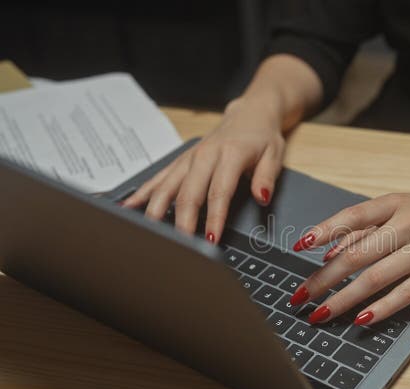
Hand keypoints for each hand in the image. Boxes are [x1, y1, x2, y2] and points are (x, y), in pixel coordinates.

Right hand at [121, 98, 284, 242]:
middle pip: (188, 193)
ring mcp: (190, 158)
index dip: (214, 218)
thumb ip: (267, 177)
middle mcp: (205, 155)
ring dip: (157, 211)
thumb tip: (262, 197)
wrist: (250, 113)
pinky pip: (159, 177)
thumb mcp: (274, 154)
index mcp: (230, 154)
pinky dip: (143, 192)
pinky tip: (128, 206)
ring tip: (150, 233)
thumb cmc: (262, 136)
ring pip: (168, 187)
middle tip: (181, 245)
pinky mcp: (182, 160)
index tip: (210, 239)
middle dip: (183, 222)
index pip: (219, 192)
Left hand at [289, 189, 409, 325]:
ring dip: (344, 299)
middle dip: (324, 278)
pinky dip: (381, 308)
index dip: (323, 231)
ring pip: (377, 277)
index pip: (353, 216)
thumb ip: (366, 228)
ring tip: (321, 313)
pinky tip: (360, 319)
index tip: (298, 247)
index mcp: (395, 203)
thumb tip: (329, 252)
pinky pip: (405, 294)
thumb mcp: (400, 207)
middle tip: (300, 296)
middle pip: (358, 254)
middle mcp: (409, 224)